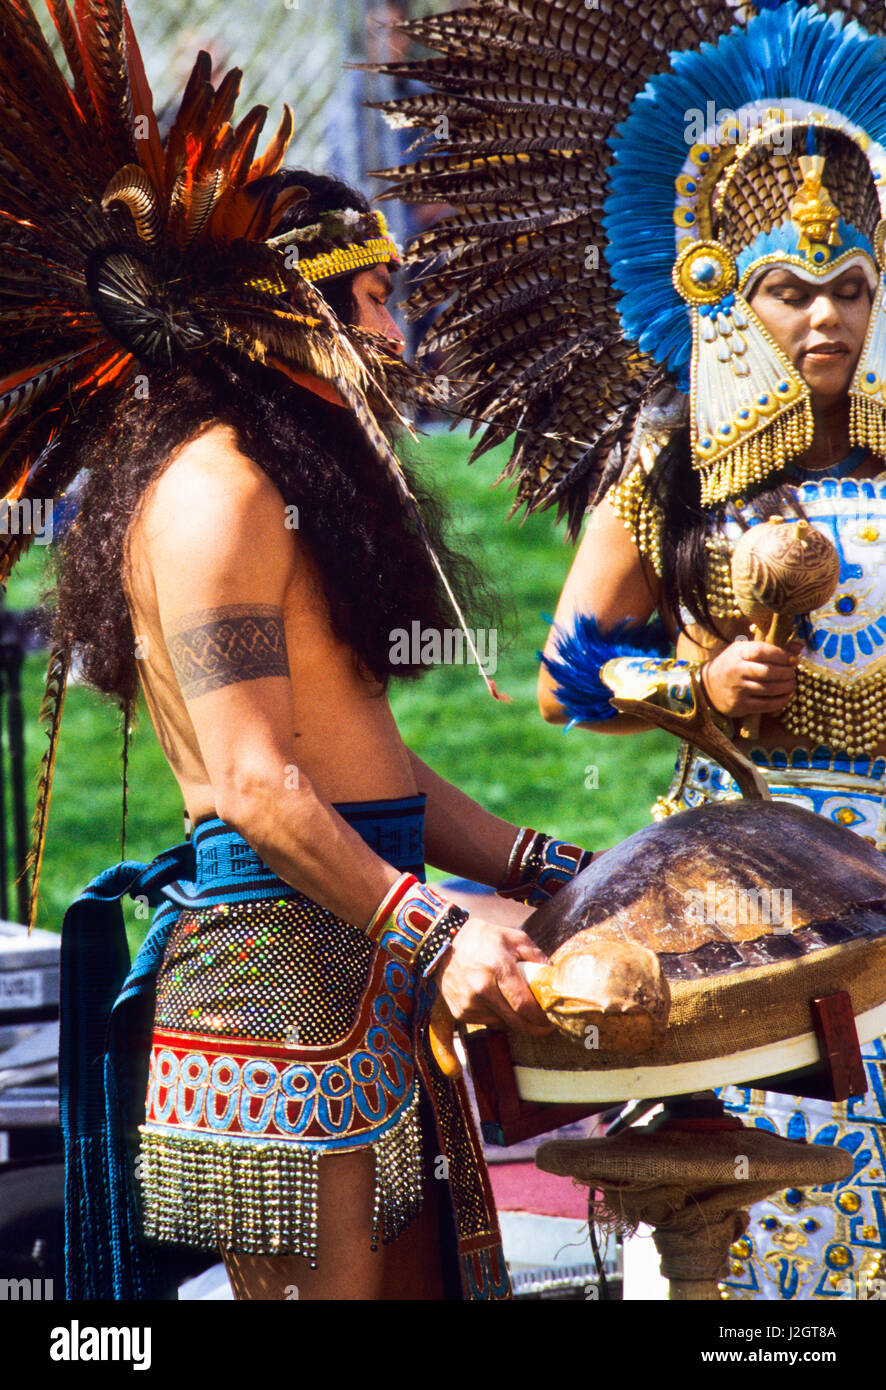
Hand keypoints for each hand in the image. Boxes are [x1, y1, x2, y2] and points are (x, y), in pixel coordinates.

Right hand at [432, 917, 553, 1034]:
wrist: (443, 942)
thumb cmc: (483, 938)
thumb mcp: (514, 938)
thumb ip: (536, 956)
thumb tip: (553, 976)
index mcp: (498, 968)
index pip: (525, 1005)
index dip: (541, 1017)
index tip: (552, 1020)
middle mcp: (482, 989)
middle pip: (516, 1022)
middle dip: (534, 1028)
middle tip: (545, 1027)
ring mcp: (469, 1003)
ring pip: (502, 1023)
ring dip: (513, 1019)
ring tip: (517, 1007)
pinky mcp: (460, 1012)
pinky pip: (486, 1021)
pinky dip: (495, 1015)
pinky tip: (496, 1001)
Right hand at [701, 638, 802, 718]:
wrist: (708, 687)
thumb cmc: (733, 665)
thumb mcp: (746, 651)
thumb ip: (772, 648)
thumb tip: (799, 647)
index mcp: (738, 653)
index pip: (763, 651)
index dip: (782, 655)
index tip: (792, 659)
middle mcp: (736, 670)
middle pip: (768, 671)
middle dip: (786, 673)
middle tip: (792, 673)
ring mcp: (737, 689)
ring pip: (769, 689)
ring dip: (786, 687)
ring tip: (791, 684)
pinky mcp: (740, 705)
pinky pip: (766, 705)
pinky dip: (780, 701)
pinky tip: (786, 697)